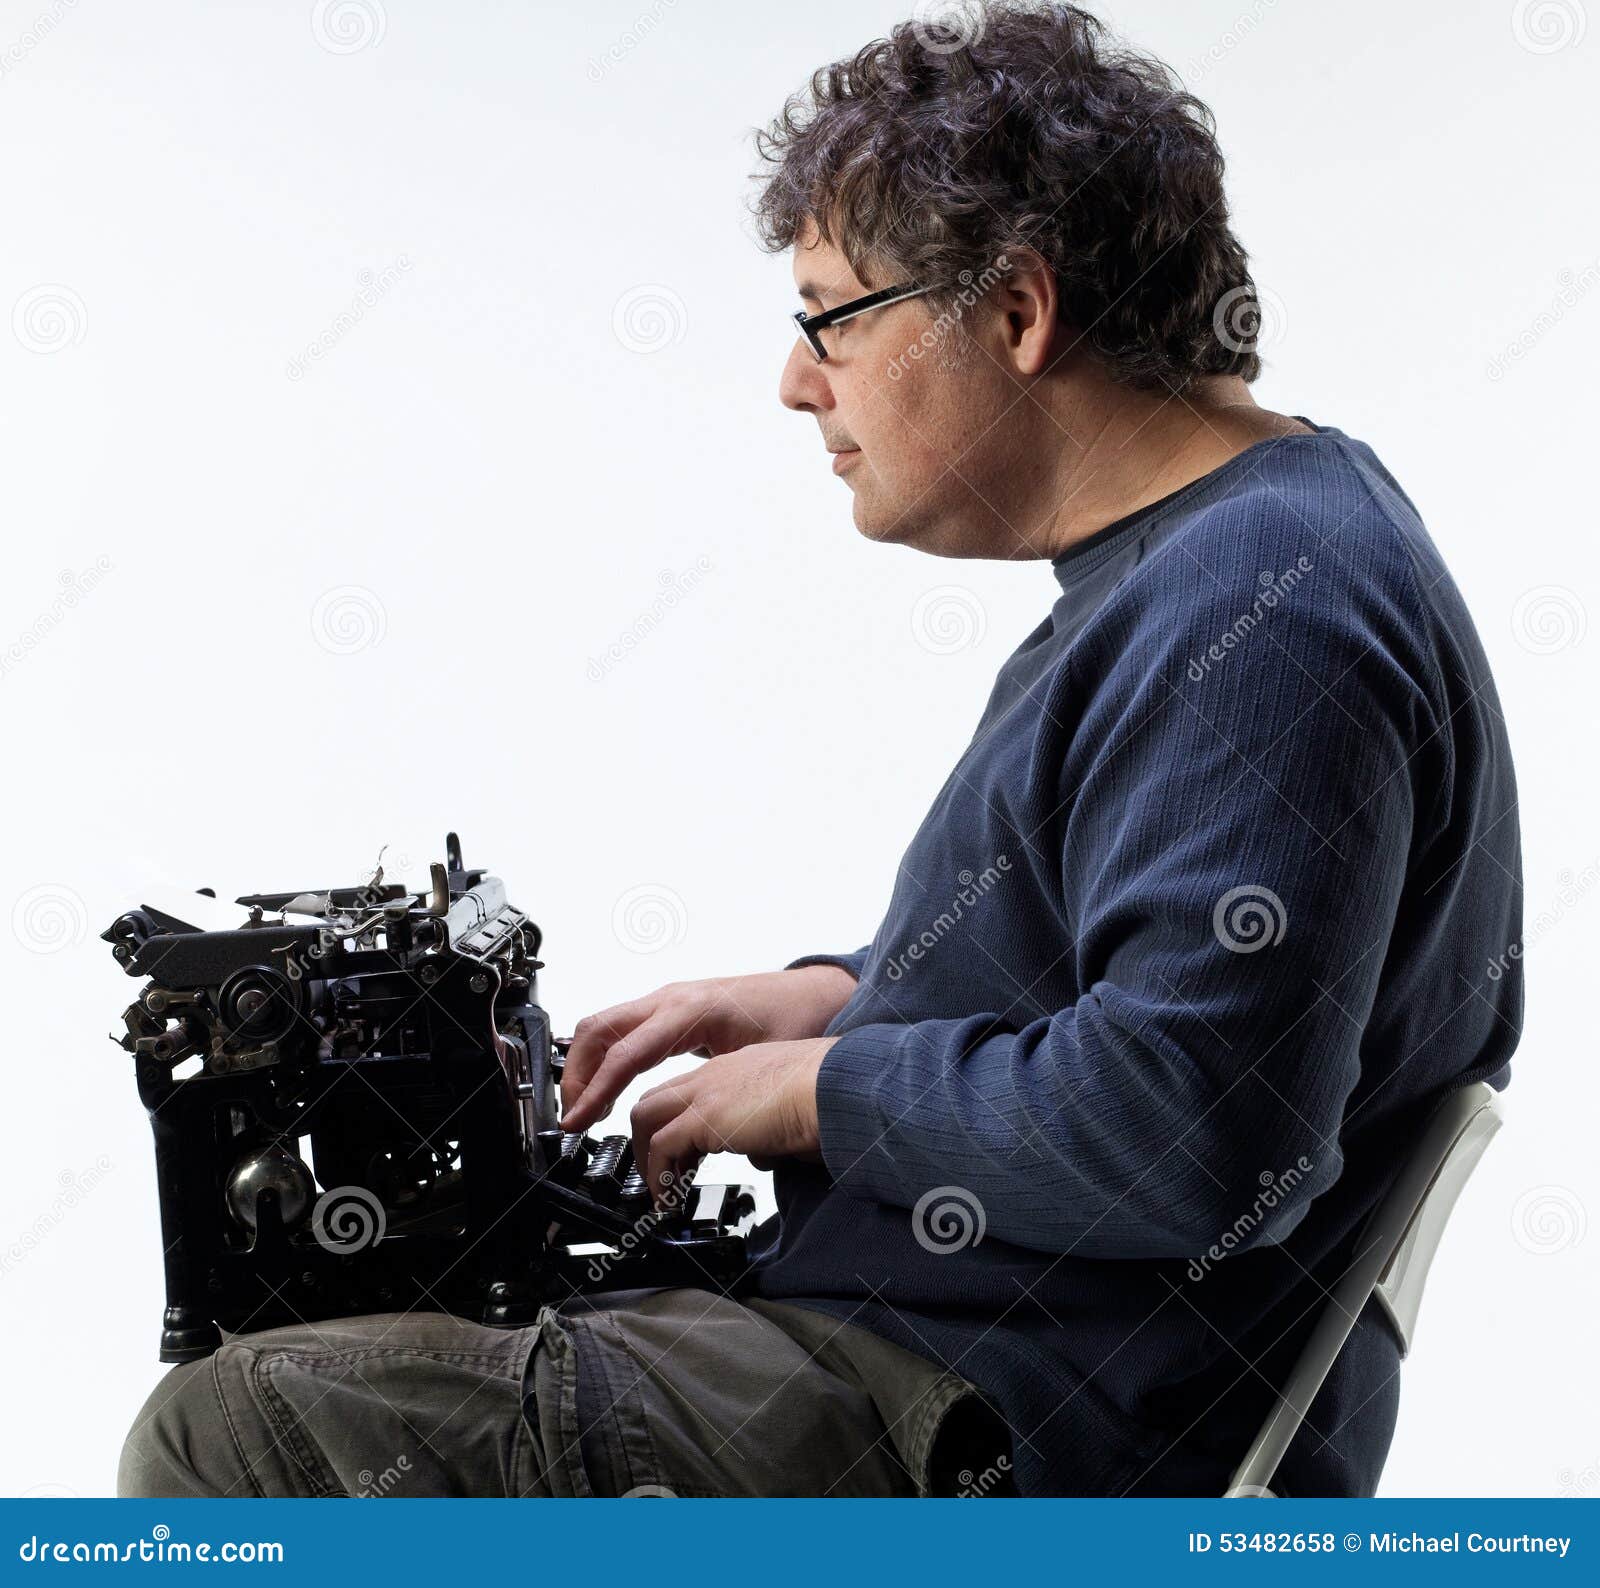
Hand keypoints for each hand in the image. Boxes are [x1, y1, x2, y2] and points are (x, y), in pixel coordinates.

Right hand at [559, 966, 855, 1132]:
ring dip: (586, 1066)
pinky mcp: (669, 1009)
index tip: (577, 1121)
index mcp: (689, 1012)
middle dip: (576, 1076)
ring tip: (584, 1110)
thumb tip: (714, 1145)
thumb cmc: (792, 1019)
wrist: (811, 992)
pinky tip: (610, 1090)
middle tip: (571, 1119)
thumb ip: (731, 1098)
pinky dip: (605, 1057)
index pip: (625, 1054)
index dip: (595, 1090)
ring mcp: (667, 1000)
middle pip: (598, 1031)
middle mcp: (670, 1000)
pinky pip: (622, 1028)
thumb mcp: (762, 1062)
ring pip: (603, 1026)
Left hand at [628, 1038, 835, 1208]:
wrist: (836, 1087)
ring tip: (659, 1191)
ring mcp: (706, 1092)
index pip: (688, 1091)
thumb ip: (769, 1130)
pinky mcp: (705, 1118)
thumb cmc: (829, 1096)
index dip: (678, 1126)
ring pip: (645, 1116)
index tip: (683, 1158)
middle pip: (656, 1099)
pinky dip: (658, 1176)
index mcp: (736, 1067)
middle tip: (660, 1175)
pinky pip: (661, 1147)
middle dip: (647, 1139)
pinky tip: (669, 1199)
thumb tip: (761, 1154)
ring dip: (646, 1157)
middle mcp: (714, 1074)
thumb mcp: (789, 1113)